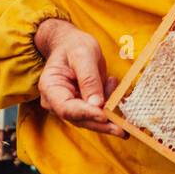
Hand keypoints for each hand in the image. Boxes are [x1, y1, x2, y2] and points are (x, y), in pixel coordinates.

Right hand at [34, 18, 126, 137]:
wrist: (72, 44)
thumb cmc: (74, 46)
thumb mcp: (83, 55)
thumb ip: (89, 79)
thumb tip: (96, 105)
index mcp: (50, 88)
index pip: (67, 108)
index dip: (86, 114)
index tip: (104, 116)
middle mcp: (56, 101)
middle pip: (78, 119)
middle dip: (101, 125)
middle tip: (122, 130)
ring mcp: (69, 104)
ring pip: (89, 119)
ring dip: (108, 118)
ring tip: (124, 108)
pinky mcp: (82, 105)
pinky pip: (97, 111)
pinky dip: (109, 104)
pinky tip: (113, 85)